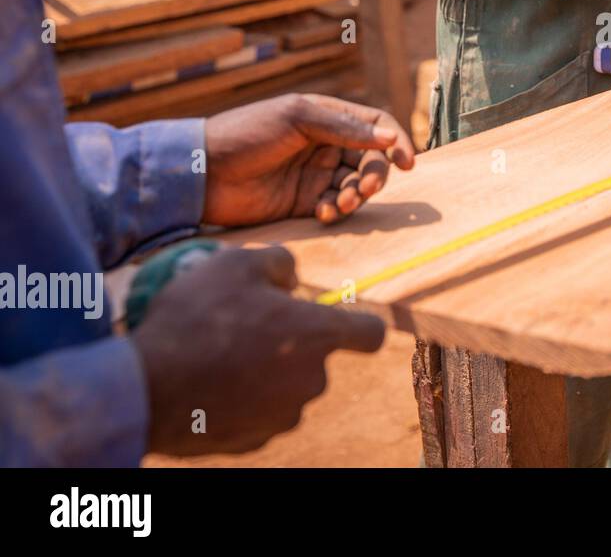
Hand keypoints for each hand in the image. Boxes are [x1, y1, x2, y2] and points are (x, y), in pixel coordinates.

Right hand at [133, 247, 385, 455]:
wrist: (145, 388)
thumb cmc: (195, 318)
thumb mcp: (236, 263)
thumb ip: (278, 262)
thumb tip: (291, 279)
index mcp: (317, 335)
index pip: (371, 334)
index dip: (359, 324)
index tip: (339, 320)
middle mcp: (312, 380)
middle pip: (317, 359)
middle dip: (291, 345)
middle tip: (246, 329)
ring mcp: (284, 416)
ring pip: (286, 388)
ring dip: (265, 374)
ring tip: (220, 359)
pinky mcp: (255, 441)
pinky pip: (259, 414)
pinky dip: (242, 401)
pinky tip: (209, 387)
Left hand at [203, 94, 415, 227]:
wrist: (201, 172)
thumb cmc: (245, 134)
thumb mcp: (296, 118)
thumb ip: (344, 128)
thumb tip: (390, 137)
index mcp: (327, 118)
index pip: (376, 126)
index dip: (396, 142)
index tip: (407, 162)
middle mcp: (326, 145)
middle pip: (372, 160)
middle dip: (374, 176)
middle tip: (363, 189)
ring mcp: (316, 175)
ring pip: (357, 186)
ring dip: (357, 196)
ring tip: (340, 204)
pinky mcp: (304, 203)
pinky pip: (336, 208)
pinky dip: (337, 212)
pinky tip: (323, 214)